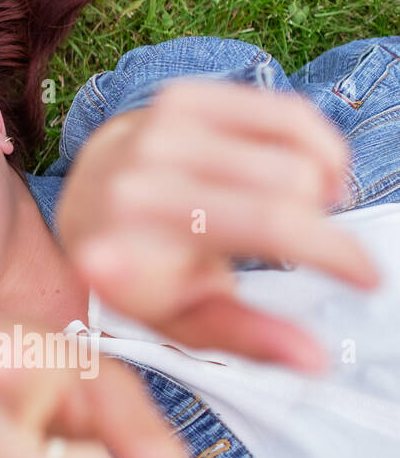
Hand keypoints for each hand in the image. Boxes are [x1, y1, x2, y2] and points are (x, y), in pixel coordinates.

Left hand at [56, 80, 379, 371]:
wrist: (89, 204)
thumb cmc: (145, 270)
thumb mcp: (182, 320)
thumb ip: (248, 338)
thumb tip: (316, 359)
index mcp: (140, 234)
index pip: (267, 226)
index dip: (334, 253)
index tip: (368, 279)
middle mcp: (143, 174)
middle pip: (292, 186)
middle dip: (319, 227)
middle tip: (307, 249)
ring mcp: (160, 127)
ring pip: (298, 148)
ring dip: (319, 185)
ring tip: (298, 213)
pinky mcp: (182, 97)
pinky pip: (286, 112)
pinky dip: (313, 146)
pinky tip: (298, 174)